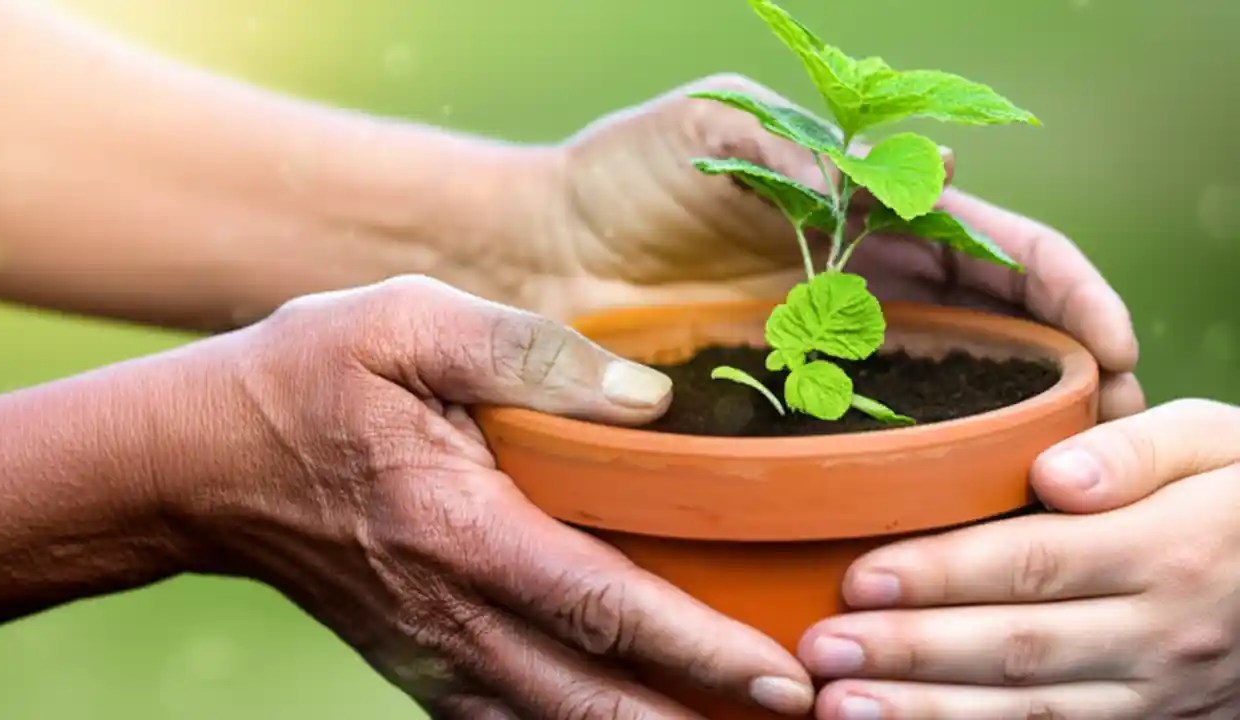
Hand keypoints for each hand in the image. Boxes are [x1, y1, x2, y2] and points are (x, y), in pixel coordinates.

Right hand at [171, 276, 812, 717]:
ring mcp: (434, 657)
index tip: (783, 677)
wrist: (205, 462)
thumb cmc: (310, 380)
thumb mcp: (409, 324)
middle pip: (593, 702)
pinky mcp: (420, 668)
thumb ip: (528, 353)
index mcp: (461, 529)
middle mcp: (453, 616)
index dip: (697, 649)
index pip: (602, 606)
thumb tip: (646, 400)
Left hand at [527, 74, 1141, 418]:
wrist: (544, 250)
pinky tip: (951, 499)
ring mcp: (824, 351)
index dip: (1063, 285)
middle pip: (995, 326)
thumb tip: (878, 189)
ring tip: (1062, 478)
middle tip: (1114, 423)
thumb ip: (801, 152)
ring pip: (942, 390)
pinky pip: (857, 436)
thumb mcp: (719, 126)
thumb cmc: (628, 171)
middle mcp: (864, 288)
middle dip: (1066, 369)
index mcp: (868, 213)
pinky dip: (912, 464)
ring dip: (1007, 429)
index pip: (994, 245)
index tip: (1109, 334)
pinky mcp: (776, 403)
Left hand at [798, 399, 1239, 718]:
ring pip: (1032, 712)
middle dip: (910, 652)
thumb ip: (1135, 451)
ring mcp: (1160, 693)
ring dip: (930, 713)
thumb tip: (1054, 474)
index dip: (941, 576)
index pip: (1035, 565)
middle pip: (1017, 647)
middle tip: (820, 649)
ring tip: (843, 707)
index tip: (861, 579)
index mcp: (1171, 549)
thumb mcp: (1217, 441)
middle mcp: (1161, 632)